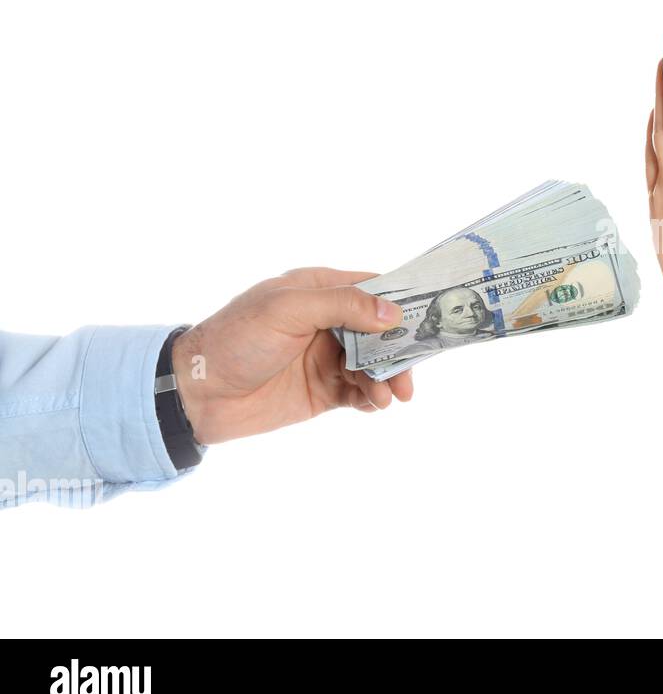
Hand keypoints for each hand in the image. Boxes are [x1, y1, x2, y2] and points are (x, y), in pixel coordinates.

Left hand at [171, 267, 415, 445]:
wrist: (198, 394)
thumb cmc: (236, 338)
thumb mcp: (287, 310)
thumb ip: (341, 306)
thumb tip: (392, 312)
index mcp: (319, 290)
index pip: (373, 289)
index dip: (402, 301)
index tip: (433, 315)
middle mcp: (327, 322)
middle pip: (381, 332)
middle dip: (399, 351)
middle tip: (409, 374)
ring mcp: (326, 358)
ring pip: (374, 365)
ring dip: (386, 379)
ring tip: (386, 397)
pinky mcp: (323, 391)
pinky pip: (360, 392)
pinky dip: (372, 398)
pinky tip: (374, 404)